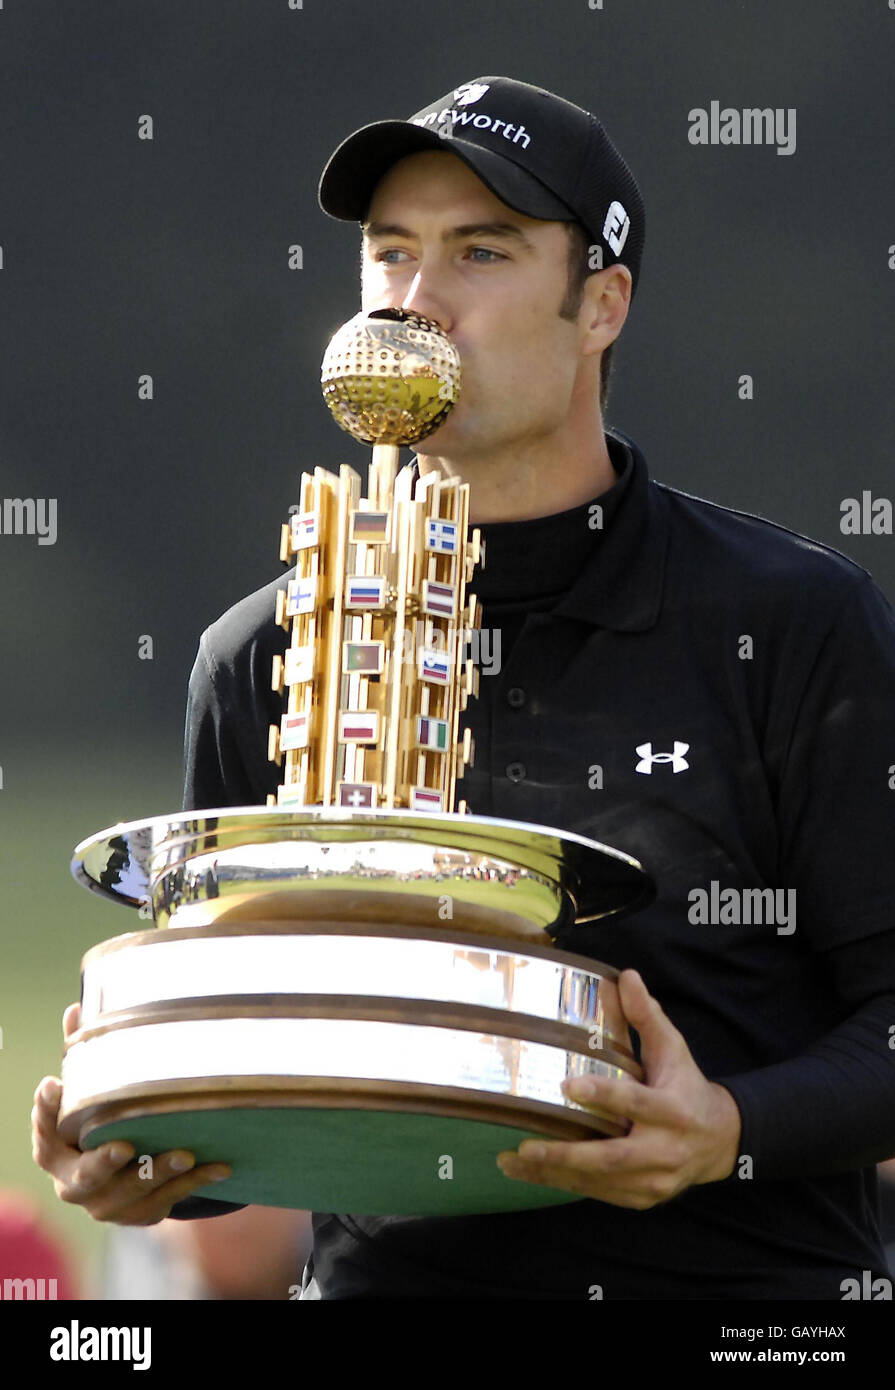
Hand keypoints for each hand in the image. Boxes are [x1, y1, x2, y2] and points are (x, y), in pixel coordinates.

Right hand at [31, 1002, 231, 1224]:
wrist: (125, 1175)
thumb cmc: (103, 1120)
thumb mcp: (93, 1092)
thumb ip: (84, 1055)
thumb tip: (77, 1007)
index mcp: (57, 1151)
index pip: (44, 1134)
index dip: (45, 1112)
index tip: (54, 1083)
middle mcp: (75, 1183)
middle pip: (84, 1177)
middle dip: (104, 1162)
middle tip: (125, 1146)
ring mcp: (106, 1204)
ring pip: (131, 1193)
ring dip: (159, 1172)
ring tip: (187, 1153)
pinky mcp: (139, 1214)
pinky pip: (165, 1202)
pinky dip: (193, 1184)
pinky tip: (219, 1166)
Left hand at [496, 969, 741, 1207]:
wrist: (719, 1141)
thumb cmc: (686, 1086)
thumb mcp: (673, 1048)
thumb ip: (647, 1016)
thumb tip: (625, 975)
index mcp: (673, 1109)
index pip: (635, 1102)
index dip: (603, 1096)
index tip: (567, 1087)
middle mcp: (664, 1149)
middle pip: (613, 1156)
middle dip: (568, 1154)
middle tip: (527, 1145)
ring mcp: (654, 1180)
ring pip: (599, 1180)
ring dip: (553, 1173)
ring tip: (510, 1161)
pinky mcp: (642, 1198)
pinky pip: (599, 1192)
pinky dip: (564, 1183)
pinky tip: (531, 1174)